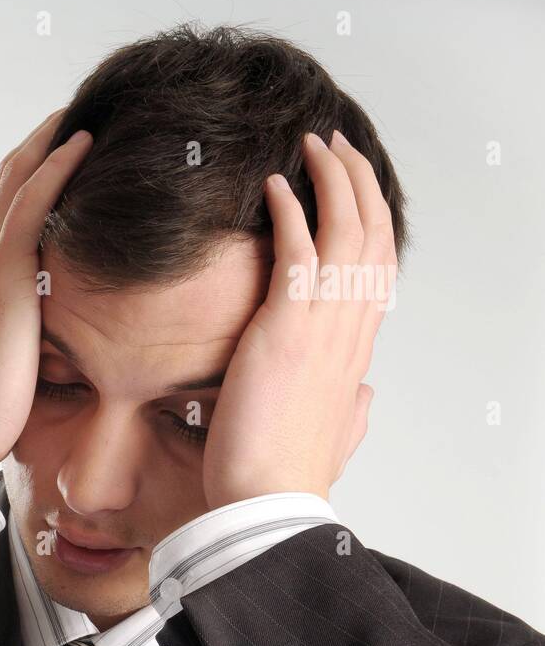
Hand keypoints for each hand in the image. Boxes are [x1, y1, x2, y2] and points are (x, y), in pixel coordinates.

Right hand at [0, 109, 93, 485]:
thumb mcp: (16, 359)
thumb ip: (36, 330)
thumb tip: (70, 334)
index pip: (7, 209)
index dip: (34, 171)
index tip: (66, 146)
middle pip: (9, 180)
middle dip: (42, 141)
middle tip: (78, 111)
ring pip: (18, 180)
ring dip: (51, 140)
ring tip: (85, 110)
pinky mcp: (2, 275)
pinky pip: (31, 205)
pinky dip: (56, 168)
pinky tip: (82, 144)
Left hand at [202, 130, 396, 508]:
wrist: (266, 500)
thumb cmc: (288, 472)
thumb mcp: (336, 434)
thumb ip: (354, 406)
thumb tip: (366, 394)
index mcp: (357, 348)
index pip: (379, 266)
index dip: (372, 216)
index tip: (354, 184)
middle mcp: (351, 328)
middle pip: (372, 233)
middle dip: (358, 180)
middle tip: (335, 144)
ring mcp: (323, 325)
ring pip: (345, 230)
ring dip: (331, 180)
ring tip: (312, 144)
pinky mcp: (286, 328)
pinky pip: (297, 252)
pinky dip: (291, 212)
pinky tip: (274, 185)